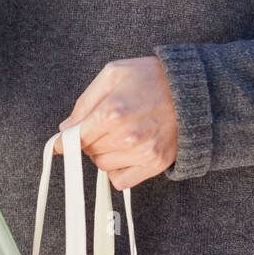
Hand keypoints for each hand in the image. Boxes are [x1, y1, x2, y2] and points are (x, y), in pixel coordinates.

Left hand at [53, 56, 177, 190]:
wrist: (193, 90)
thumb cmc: (152, 77)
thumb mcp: (114, 73)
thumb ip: (86, 100)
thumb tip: (66, 126)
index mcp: (111, 112)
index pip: (74, 137)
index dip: (64, 140)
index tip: (60, 143)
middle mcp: (125, 136)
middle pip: (88, 151)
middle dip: (90, 140)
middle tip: (104, 126)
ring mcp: (142, 152)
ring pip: (103, 166)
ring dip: (105, 154)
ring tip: (120, 135)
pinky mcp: (155, 164)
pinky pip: (122, 181)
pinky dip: (119, 170)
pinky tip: (127, 153)